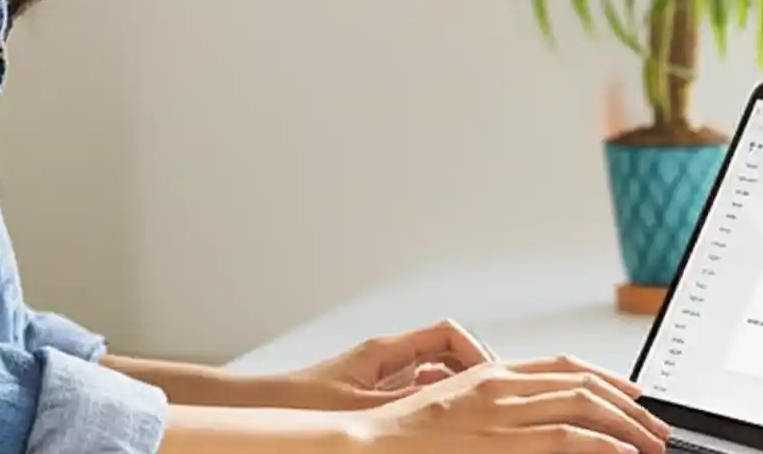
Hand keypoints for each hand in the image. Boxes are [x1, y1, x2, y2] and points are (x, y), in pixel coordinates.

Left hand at [282, 320, 492, 409]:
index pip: (447, 335)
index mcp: (387, 350)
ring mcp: (383, 379)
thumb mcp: (363, 407)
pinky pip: (417, 397)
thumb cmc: (303, 402)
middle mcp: (389, 359)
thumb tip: (449, 403)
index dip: (476, 353)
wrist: (266, 408)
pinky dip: (436, 407)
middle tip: (496, 400)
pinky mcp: (375, 399)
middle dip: (474, 373)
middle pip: (448, 355)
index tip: (492, 379)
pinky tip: (443, 427)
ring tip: (476, 415)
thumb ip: (409, 403)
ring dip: (457, 392)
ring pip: (435, 378)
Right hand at [363, 354, 668, 453]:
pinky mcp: (500, 441)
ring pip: (582, 404)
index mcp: (489, 374)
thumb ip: (489, 406)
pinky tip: (621, 452)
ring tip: (650, 442)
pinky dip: (602, 442)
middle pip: (581, 381)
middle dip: (627, 403)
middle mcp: (500, 385)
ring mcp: (501, 412)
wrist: (367, 442)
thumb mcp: (451, 408)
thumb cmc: (403, 435)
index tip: (633, 392)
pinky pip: (566, 437)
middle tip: (655, 423)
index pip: (563, 366)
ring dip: (626, 424)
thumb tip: (527, 417)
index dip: (605, 377)